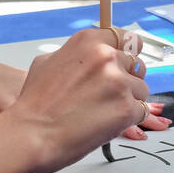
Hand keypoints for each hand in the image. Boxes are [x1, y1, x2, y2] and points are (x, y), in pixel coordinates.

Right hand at [11, 28, 160, 172]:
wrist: (31, 134)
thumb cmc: (34, 103)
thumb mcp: (48, 62)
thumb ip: (77, 55)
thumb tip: (92, 56)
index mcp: (88, 42)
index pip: (128, 38)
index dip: (128, 53)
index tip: (125, 63)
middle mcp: (106, 57)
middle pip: (137, 65)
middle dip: (127, 80)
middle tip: (106, 95)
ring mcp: (118, 82)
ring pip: (142, 89)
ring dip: (128, 101)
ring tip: (102, 112)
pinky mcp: (126, 108)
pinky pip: (141, 111)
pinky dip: (128, 119)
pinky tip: (106, 123)